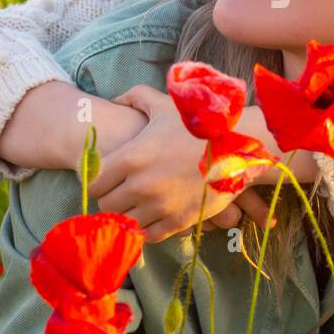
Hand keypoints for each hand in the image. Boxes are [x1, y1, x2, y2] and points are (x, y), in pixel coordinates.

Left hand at [87, 85, 273, 243]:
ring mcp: (160, 206)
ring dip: (130, 216)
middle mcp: (141, 185)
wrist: (239, 146)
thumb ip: (135, 97)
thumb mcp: (165, 104)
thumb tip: (115, 100)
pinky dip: (149, 228)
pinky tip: (154, 217)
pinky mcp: (179, 221)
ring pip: (127, 223)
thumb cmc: (198, 124)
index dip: (98, 182)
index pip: (95, 183)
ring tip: (138, 207)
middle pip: (107, 206)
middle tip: (122, 194)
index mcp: (131, 157)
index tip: (107, 180)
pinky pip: (150, 235)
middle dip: (112, 200)